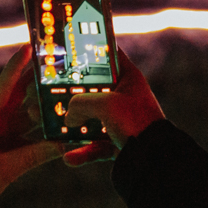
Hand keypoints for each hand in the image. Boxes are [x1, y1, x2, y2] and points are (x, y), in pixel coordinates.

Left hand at [0, 45, 66, 207]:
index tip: (30, 47)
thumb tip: (64, 144)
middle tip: (54, 61)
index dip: (17, 67)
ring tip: (62, 86)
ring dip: (40, 101)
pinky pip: (22, 125)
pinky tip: (55, 115)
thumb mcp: (6, 170)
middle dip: (33, 78)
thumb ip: (35, 155)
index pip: (2, 88)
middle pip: (13, 93)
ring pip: (20, 109)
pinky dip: (38, 121)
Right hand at [60, 48, 164, 165]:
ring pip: (92, 120)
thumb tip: (69, 117)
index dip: (91, 49)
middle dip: (74, 95)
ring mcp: (122, 120)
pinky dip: (83, 152)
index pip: (109, 55)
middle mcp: (126, 97)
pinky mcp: (120, 142)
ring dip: (74, 127)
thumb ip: (79, 104)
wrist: (154, 157)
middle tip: (52, 92)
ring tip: (57, 130)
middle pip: (94, 90)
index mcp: (129, 78)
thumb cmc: (135, 121)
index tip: (71, 49)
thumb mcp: (103, 104)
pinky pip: (96, 146)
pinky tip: (69, 158)